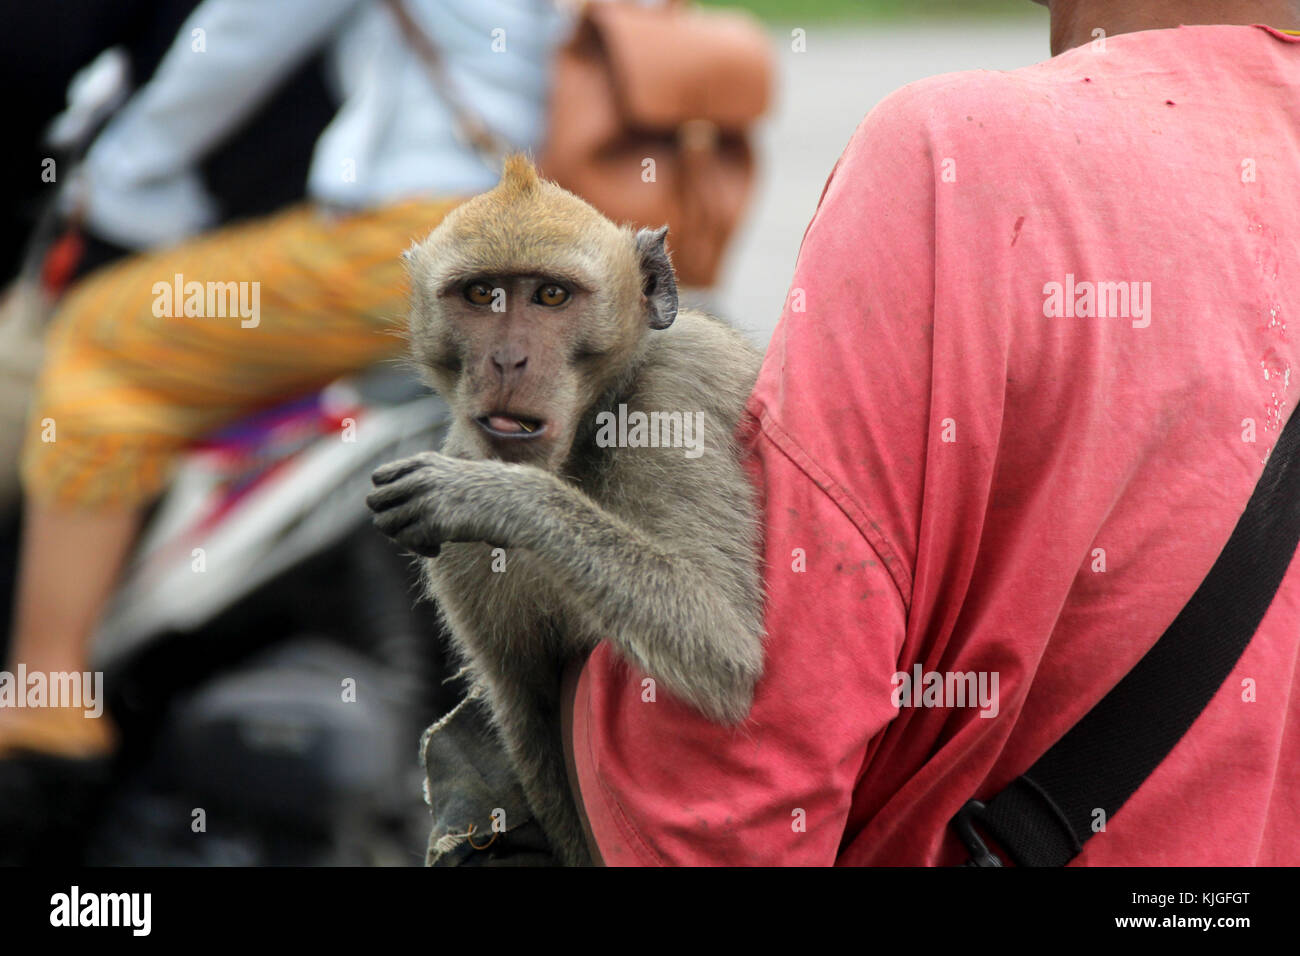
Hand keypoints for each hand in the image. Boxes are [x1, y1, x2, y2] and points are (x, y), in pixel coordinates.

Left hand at [367, 451, 517, 556]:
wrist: (515, 503)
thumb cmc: (488, 493)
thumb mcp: (451, 476)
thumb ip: (422, 484)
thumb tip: (386, 510)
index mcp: (423, 463)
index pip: (379, 478)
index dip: (388, 497)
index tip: (407, 508)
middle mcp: (419, 478)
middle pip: (374, 502)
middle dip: (389, 519)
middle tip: (412, 529)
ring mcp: (425, 500)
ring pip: (384, 525)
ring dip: (401, 537)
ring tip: (425, 541)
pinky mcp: (433, 524)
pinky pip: (407, 541)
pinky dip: (420, 549)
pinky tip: (438, 549)